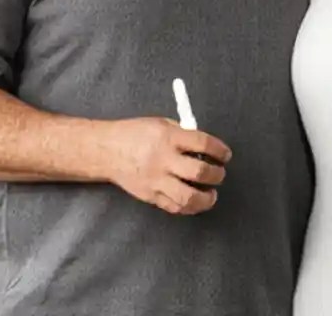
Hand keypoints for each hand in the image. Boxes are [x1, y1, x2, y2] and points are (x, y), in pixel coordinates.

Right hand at [97, 117, 231, 215]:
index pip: (203, 144)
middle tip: (219, 173)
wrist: (106, 151)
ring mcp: (156, 181)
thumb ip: (184, 134)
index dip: (220, 150)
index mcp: (168, 137)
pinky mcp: (150, 196)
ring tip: (211, 193)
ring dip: (207, 198)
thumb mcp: (161, 124)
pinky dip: (189, 206)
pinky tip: (195, 200)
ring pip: (188, 197)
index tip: (225, 155)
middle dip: (216, 175)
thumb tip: (206, 148)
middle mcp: (163, 160)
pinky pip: (175, 207)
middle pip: (199, 172)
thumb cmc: (135, 134)